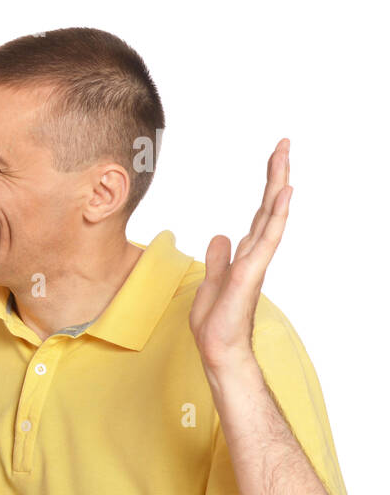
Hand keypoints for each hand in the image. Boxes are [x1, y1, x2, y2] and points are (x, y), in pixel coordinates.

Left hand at [189, 139, 292, 374]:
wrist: (218, 350)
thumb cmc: (216, 323)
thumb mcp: (211, 282)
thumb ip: (219, 259)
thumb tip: (220, 236)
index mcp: (246, 255)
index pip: (259, 215)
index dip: (266, 188)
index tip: (273, 160)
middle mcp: (255, 256)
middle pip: (268, 209)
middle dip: (275, 176)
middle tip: (283, 144)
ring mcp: (255, 264)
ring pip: (270, 218)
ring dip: (277, 187)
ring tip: (284, 158)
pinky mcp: (249, 274)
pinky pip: (266, 240)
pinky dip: (276, 216)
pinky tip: (283, 195)